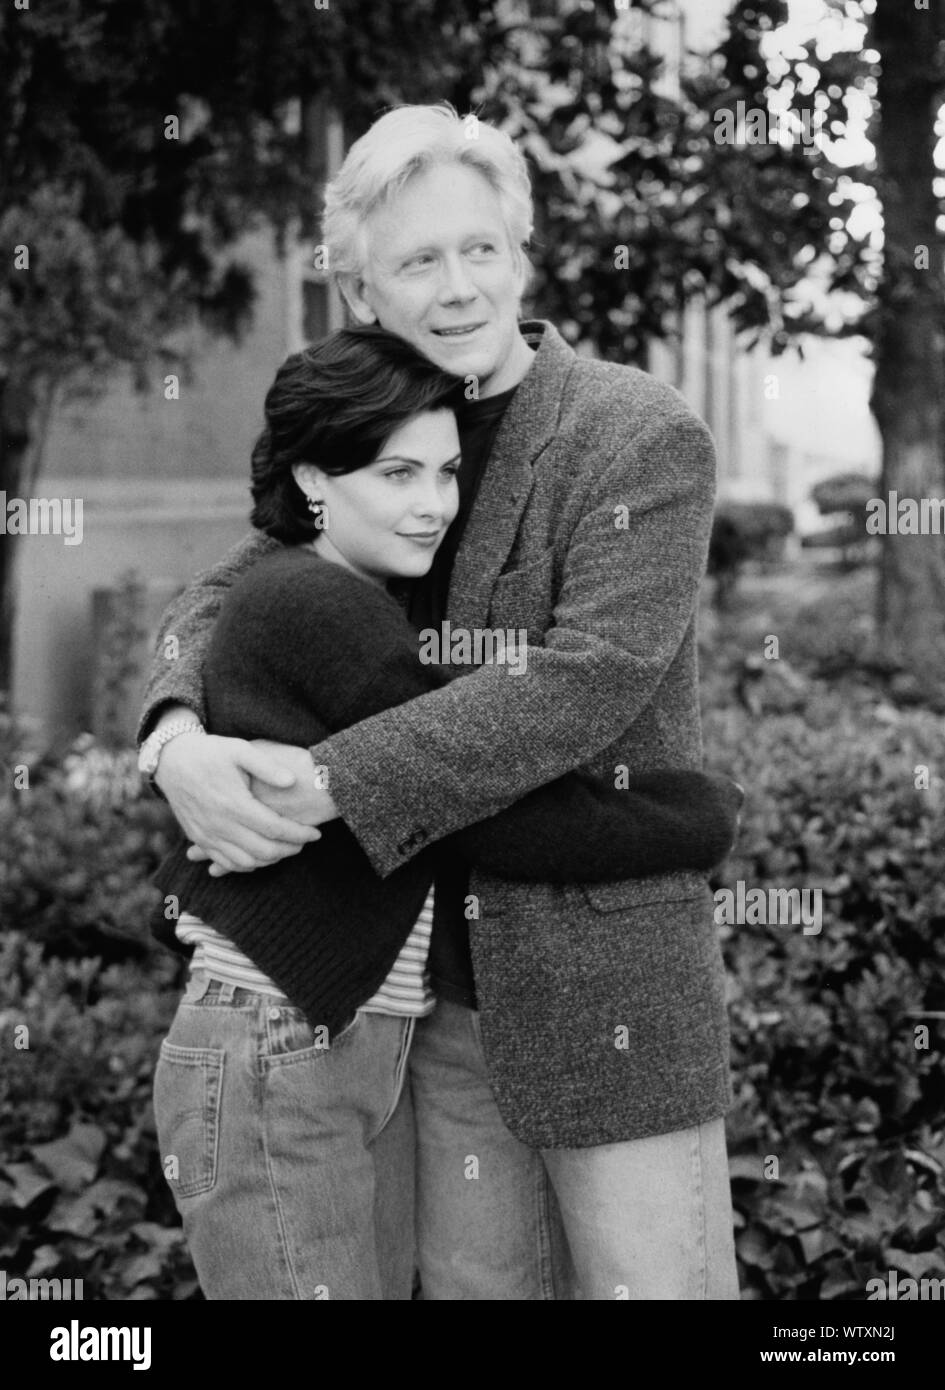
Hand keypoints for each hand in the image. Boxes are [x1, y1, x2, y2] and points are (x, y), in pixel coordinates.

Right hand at [156, 730, 322, 875]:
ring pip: (246, 861)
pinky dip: (248, 864)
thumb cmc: (210, 752)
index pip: (275, 828)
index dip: (299, 834)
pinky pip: (226, 862)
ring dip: (271, 859)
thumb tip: (292, 781)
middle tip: (305, 842)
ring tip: (287, 848)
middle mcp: (220, 824)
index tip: (316, 833)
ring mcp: (207, 835)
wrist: (171, 760)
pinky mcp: (199, 839)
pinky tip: (261, 855)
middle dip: (289, 849)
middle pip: (264, 850)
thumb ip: (267, 766)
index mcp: (234, 803)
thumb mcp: (239, 749)